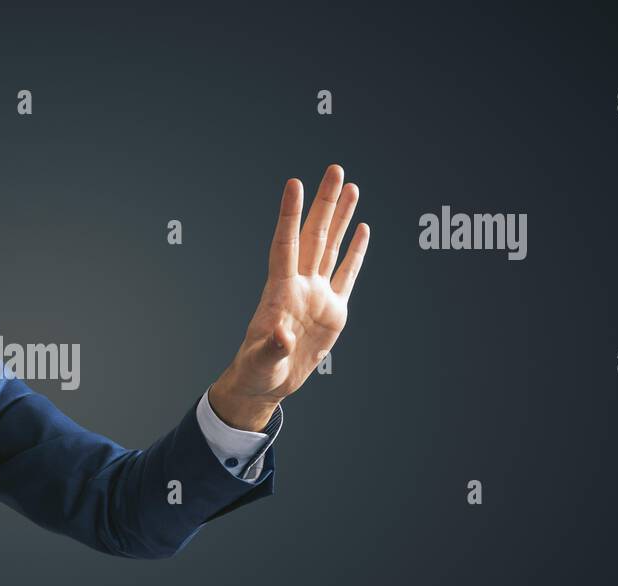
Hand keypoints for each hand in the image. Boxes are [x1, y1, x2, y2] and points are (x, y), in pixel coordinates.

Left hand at [208, 164, 369, 430]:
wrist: (266, 383)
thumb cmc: (256, 370)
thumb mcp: (262, 361)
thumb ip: (273, 347)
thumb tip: (282, 335)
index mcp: (279, 292)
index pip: (286, 244)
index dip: (290, 215)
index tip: (294, 183)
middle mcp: (299, 285)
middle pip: (315, 236)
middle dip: (325, 203)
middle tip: (335, 170)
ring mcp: (317, 295)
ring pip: (331, 248)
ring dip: (340, 218)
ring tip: (351, 187)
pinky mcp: (332, 311)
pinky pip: (346, 275)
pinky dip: (355, 252)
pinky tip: (361, 228)